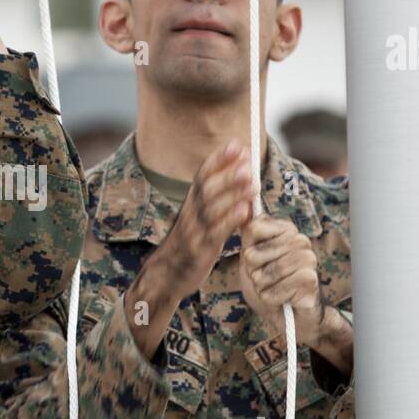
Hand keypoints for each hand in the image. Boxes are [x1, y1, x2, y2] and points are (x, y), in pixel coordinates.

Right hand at [124, 139, 255, 357]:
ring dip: (232, 193)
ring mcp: (193, 231)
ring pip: (212, 208)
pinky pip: (216, 233)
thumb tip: (243, 172)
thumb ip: (217, 197)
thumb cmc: (190, 242)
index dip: (219, 159)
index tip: (237, 144)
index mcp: (191, 203)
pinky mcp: (199, 250)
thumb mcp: (199, 217)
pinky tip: (246, 210)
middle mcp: (190, 213)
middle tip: (247, 162)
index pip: (203, 175)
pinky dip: (231, 220)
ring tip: (252, 181)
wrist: (167, 274)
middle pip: (207, 189)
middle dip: (227, 173)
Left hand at [239, 214, 323, 345]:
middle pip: (253, 254)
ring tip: (274, 288)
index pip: (253, 228)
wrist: (289, 315)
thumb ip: (248, 234)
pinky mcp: (311, 278)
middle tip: (266, 279)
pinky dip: (273, 298)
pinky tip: (283, 298)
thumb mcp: (250, 257)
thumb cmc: (268, 284)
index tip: (256, 261)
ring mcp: (308, 257)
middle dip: (254, 272)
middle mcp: (299, 239)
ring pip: (265, 273)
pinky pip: (276, 289)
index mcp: (285, 229)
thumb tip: (247, 207)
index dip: (247, 250)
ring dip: (263, 287)